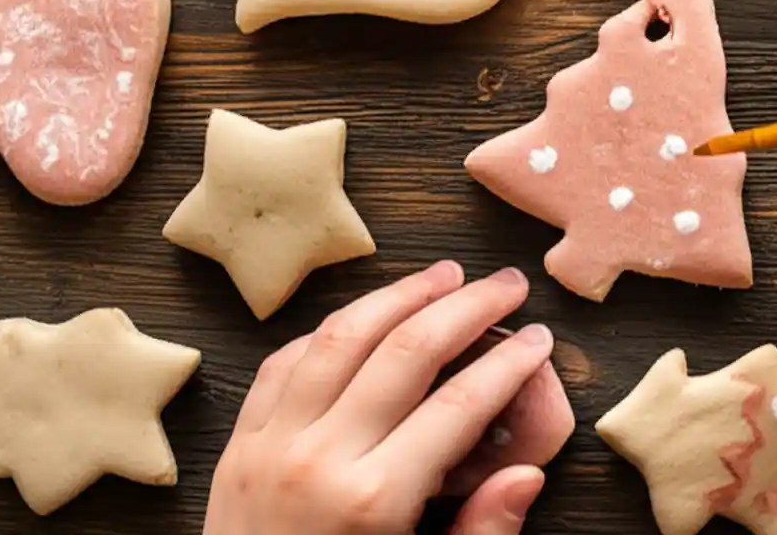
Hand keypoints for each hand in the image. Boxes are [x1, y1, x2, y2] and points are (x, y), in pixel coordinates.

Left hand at [203, 263, 555, 534]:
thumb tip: (526, 475)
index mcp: (374, 502)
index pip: (460, 405)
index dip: (508, 364)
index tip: (539, 338)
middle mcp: (319, 459)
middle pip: (407, 351)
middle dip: (466, 308)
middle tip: (507, 283)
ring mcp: (270, 445)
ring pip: (341, 337)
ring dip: (398, 295)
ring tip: (443, 274)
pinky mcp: (237, 445)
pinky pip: (282, 362)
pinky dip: (328, 330)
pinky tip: (364, 315)